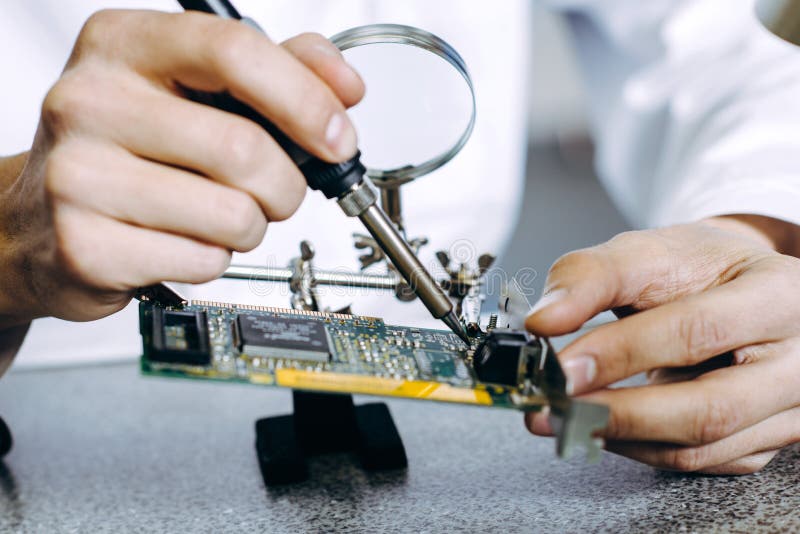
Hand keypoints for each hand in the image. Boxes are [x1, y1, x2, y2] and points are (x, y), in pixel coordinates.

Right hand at [0, 10, 363, 325]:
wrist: (36, 220)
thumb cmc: (126, 149)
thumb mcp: (192, 88)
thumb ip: (275, 71)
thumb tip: (343, 85)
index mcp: (123, 45)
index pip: (234, 52)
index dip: (305, 98)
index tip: (337, 136)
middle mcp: (90, 102)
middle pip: (243, 148)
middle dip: (284, 184)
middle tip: (275, 191)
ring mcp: (80, 176)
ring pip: (233, 214)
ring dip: (251, 226)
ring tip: (218, 215)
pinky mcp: (85, 246)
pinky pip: (203, 261)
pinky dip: (215, 259)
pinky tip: (181, 241)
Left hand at [525, 216, 799, 474]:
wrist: (734, 286)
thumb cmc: (696, 267)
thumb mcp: (646, 251)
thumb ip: (590, 277)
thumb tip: (543, 321)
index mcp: (778, 295)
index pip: (698, 332)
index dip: (623, 353)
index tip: (562, 366)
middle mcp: (797, 360)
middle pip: (709, 409)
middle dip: (621, 415)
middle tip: (554, 408)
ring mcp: (788, 408)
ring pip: (702, 448)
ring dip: (621, 439)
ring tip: (561, 419)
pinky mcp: (765, 440)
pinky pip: (700, 462)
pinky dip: (640, 449)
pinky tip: (599, 427)